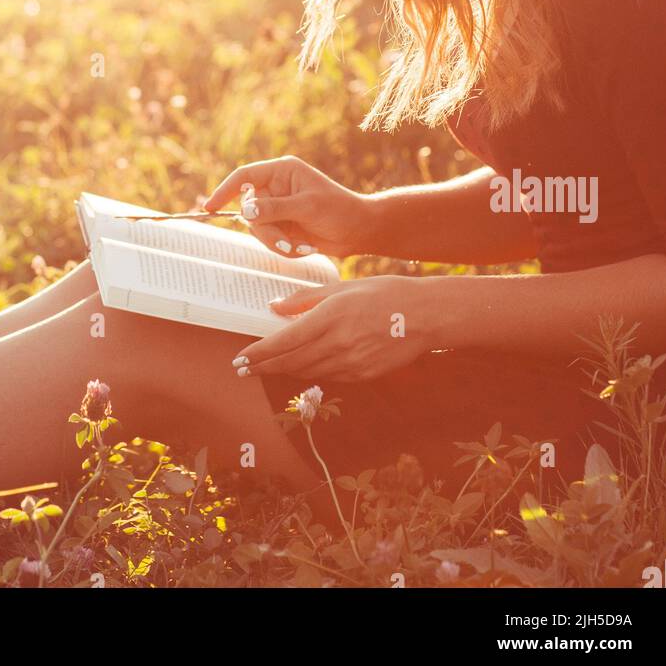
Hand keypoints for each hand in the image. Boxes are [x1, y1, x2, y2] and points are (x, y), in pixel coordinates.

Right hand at [204, 154, 377, 258]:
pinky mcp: (283, 227)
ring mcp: (279, 208)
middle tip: (284, 242)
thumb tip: (245, 211)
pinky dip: (285, 248)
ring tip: (299, 247)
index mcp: (282, 171)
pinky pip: (270, 240)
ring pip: (258, 229)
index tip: (209, 207)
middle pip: (249, 209)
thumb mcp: (306, 207)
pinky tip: (306, 247)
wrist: (360, 231)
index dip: (225, 190)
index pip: (245, 177)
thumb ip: (274, 208)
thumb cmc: (339, 210)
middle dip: (265, 230)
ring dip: (276, 242)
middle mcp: (277, 188)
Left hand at [230, 275, 443, 381]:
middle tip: (243, 369)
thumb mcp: (342, 288)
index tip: (240, 359)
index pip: (284, 341)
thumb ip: (306, 299)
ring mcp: (352, 363)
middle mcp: (337, 344)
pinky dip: (312, 372)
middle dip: (263, 367)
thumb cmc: (384, 293)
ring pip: (308, 372)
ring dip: (285, 370)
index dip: (259, 353)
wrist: (426, 315)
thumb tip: (275, 307)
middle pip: (290, 362)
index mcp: (330, 317)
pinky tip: (303, 366)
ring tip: (268, 366)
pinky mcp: (364, 375)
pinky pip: (329, 376)